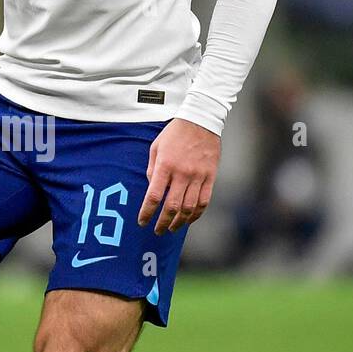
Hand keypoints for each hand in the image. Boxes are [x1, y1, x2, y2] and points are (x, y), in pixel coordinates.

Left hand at [138, 118, 220, 234]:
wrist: (201, 120)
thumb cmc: (175, 133)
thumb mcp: (156, 147)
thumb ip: (152, 169)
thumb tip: (152, 189)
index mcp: (165, 165)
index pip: (154, 196)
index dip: (147, 212)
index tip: (142, 222)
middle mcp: (182, 173)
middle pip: (171, 207)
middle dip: (163, 223)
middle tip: (157, 231)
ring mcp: (198, 176)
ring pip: (189, 207)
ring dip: (179, 222)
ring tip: (172, 228)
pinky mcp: (210, 176)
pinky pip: (204, 201)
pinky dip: (196, 214)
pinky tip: (189, 219)